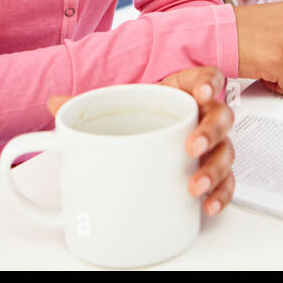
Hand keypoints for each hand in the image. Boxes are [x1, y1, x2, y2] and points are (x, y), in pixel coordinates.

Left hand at [47, 66, 235, 216]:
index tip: (202, 91)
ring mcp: (211, 144)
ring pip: (226, 152)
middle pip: (222, 117)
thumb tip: (55, 104)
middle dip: (210, 133)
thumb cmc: (136, 115)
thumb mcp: (114, 105)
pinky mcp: (212, 169)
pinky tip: (208, 204)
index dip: (210, 82)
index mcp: (183, 91)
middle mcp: (203, 116)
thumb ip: (86, 105)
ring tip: (195, 184)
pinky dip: (221, 194)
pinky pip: (227, 181)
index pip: (207, 77)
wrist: (141, 134)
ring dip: (214, 169)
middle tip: (191, 146)